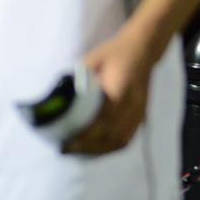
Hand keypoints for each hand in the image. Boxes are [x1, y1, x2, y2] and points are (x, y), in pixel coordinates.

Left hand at [62, 29, 157, 155]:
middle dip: (89, 146)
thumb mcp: (91, 60)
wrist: (142, 49)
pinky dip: (110, 147)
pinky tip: (95, 148)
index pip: (104, 119)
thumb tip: (57, 99)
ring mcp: (139, 112)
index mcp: (121, 89)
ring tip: (78, 151)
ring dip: (99, 150)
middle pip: (113, 135)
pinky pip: (126, 138)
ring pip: (121, 140)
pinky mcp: (141, 115)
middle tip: (67, 148)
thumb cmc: (114, 53)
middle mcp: (133, 104)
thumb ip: (78, 80)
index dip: (86, 134)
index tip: (67, 140)